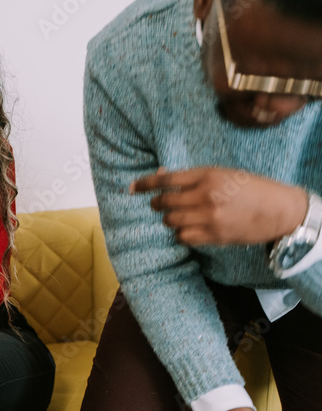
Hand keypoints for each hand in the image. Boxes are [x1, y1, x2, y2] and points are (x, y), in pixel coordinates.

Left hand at [131, 167, 306, 244]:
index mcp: (208, 176)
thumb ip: (192, 177)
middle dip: (157, 204)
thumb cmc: (251, 188)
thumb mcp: (222, 173)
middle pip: (165, 202)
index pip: (166, 179)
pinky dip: (181, 233)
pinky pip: (184, 237)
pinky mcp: (214, 236)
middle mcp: (206, 196)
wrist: (279, 210)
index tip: (132, 188)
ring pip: (171, 221)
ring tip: (177, 215)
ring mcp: (209, 218)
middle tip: (157, 204)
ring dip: (169, 218)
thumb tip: (161, 175)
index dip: (145, 184)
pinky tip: (188, 228)